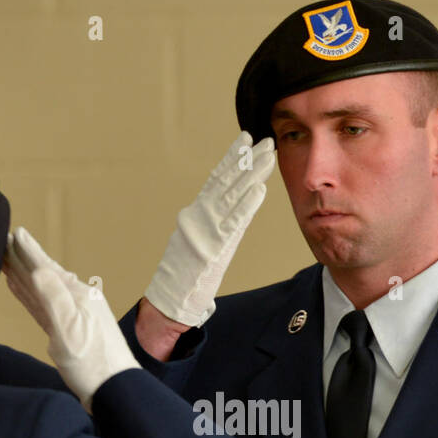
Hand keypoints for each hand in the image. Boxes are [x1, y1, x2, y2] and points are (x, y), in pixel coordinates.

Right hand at [3, 226, 138, 410]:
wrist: (113, 390)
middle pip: (44, 275)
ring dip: (26, 275)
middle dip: (24, 259)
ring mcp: (74, 315)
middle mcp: (76, 300)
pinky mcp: (69, 331)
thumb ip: (53, 298)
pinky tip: (25, 290)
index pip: (47, 268)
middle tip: (5, 240)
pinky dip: (32, 296)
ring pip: (43, 289)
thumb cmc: (93, 364)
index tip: (14, 234)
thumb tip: (37, 270)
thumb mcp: (69, 329)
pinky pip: (45, 306)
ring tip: (9, 262)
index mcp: (77, 296)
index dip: (28, 252)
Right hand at [143, 131, 274, 326]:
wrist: (169, 298)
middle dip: (248, 161)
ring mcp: (206, 229)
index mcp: (195, 212)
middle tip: (266, 142)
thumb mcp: (195, 239)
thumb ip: (210, 222)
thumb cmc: (184, 272)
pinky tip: (260, 190)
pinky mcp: (214, 246)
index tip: (246, 140)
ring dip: (253, 175)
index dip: (232, 158)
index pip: (216, 178)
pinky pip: (234, 223)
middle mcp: (198, 215)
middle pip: (227, 182)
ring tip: (268, 157)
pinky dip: (247, 206)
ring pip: (232, 196)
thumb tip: (228, 206)